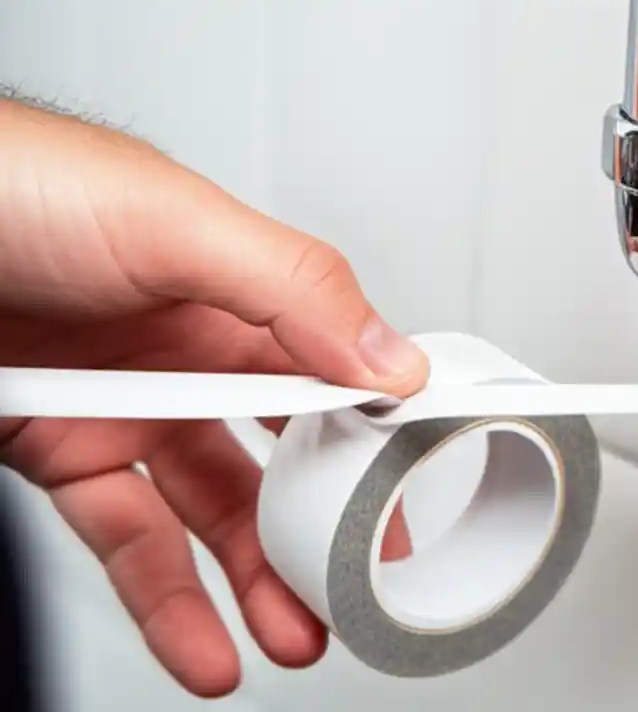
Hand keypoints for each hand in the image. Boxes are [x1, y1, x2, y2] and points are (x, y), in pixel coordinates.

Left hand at [0, 100, 427, 695]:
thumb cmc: (16, 183)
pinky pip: (127, 542)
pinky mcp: (62, 452)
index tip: (406, 493)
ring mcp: (128, 408)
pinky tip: (207, 645)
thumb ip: (293, 289)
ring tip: (297, 635)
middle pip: (280, 457)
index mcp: (237, 291)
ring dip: (257, 581)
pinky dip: (168, 602)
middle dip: (325, 525)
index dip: (373, 435)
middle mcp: (189, 354)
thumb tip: (392, 360)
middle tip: (360, 580)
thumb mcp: (175, 223)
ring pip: (211, 513)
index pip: (332, 373)